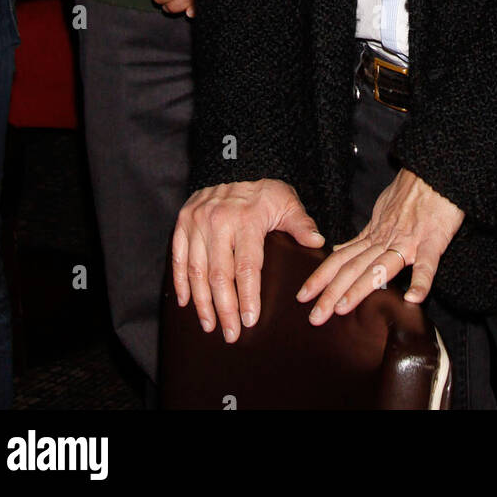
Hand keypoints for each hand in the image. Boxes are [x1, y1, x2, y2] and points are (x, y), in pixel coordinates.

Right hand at [173, 179, 324, 340]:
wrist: (235, 162)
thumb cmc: (264, 188)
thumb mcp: (286, 201)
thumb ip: (300, 224)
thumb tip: (318, 242)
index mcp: (246, 219)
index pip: (246, 266)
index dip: (247, 296)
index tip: (250, 320)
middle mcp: (218, 221)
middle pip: (219, 275)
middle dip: (225, 309)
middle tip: (231, 334)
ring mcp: (198, 222)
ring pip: (197, 271)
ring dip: (202, 302)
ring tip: (209, 325)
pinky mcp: (183, 222)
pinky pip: (179, 257)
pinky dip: (180, 282)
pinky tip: (186, 302)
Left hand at [296, 168, 463, 324]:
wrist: (434, 171)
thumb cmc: (411, 190)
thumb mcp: (381, 211)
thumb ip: (365, 235)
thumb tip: (343, 250)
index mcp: (374, 234)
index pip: (341, 258)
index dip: (321, 277)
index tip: (303, 295)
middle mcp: (386, 239)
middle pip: (354, 268)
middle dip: (331, 292)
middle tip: (314, 316)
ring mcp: (409, 241)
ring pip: (380, 268)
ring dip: (360, 288)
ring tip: (343, 308)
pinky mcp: (433, 240)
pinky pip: (428, 263)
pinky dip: (421, 281)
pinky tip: (413, 298)